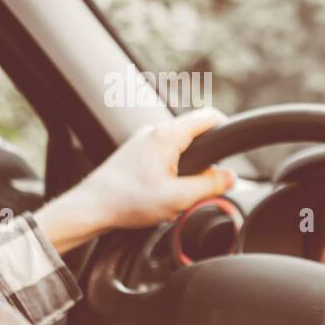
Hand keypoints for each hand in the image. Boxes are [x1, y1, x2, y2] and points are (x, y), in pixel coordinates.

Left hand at [34, 107, 236, 253]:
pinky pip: (163, 156)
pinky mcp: (134, 154)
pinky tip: (163, 194)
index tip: (234, 149)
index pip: (209, 116)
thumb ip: (210, 185)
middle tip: (208, 183)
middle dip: (207, 157)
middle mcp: (155, 131)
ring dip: (188, 166)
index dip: (227, 130)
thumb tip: (231, 176)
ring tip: (181, 193)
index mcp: (168, 135)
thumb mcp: (178, 198)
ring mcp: (142, 141)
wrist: (91, 207)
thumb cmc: (128, 201)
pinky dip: (171, 171)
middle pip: (195, 133)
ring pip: (178, 146)